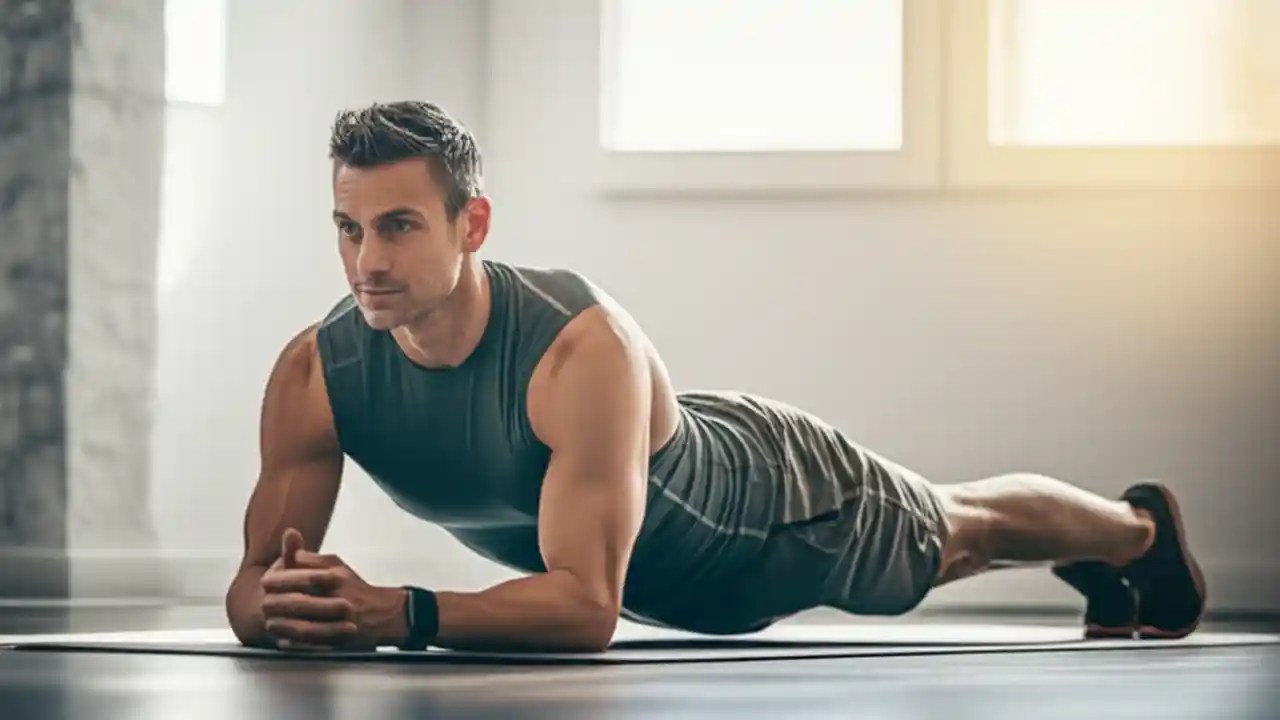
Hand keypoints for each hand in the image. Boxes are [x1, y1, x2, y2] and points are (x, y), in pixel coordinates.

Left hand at [259, 528, 406, 651]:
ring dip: (283, 625)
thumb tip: (290, 549)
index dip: (279, 580)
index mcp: (336, 576)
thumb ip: (311, 558)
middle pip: (300, 602)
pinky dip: (296, 643)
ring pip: (306, 625)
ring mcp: (341, 621)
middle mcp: (340, 597)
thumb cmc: (354, 588)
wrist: (382, 613)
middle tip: (264, 605)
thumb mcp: (336, 565)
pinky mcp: (342, 640)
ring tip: (270, 623)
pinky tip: (284, 639)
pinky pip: (314, 644)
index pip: (302, 576)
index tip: (265, 582)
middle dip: (277, 604)